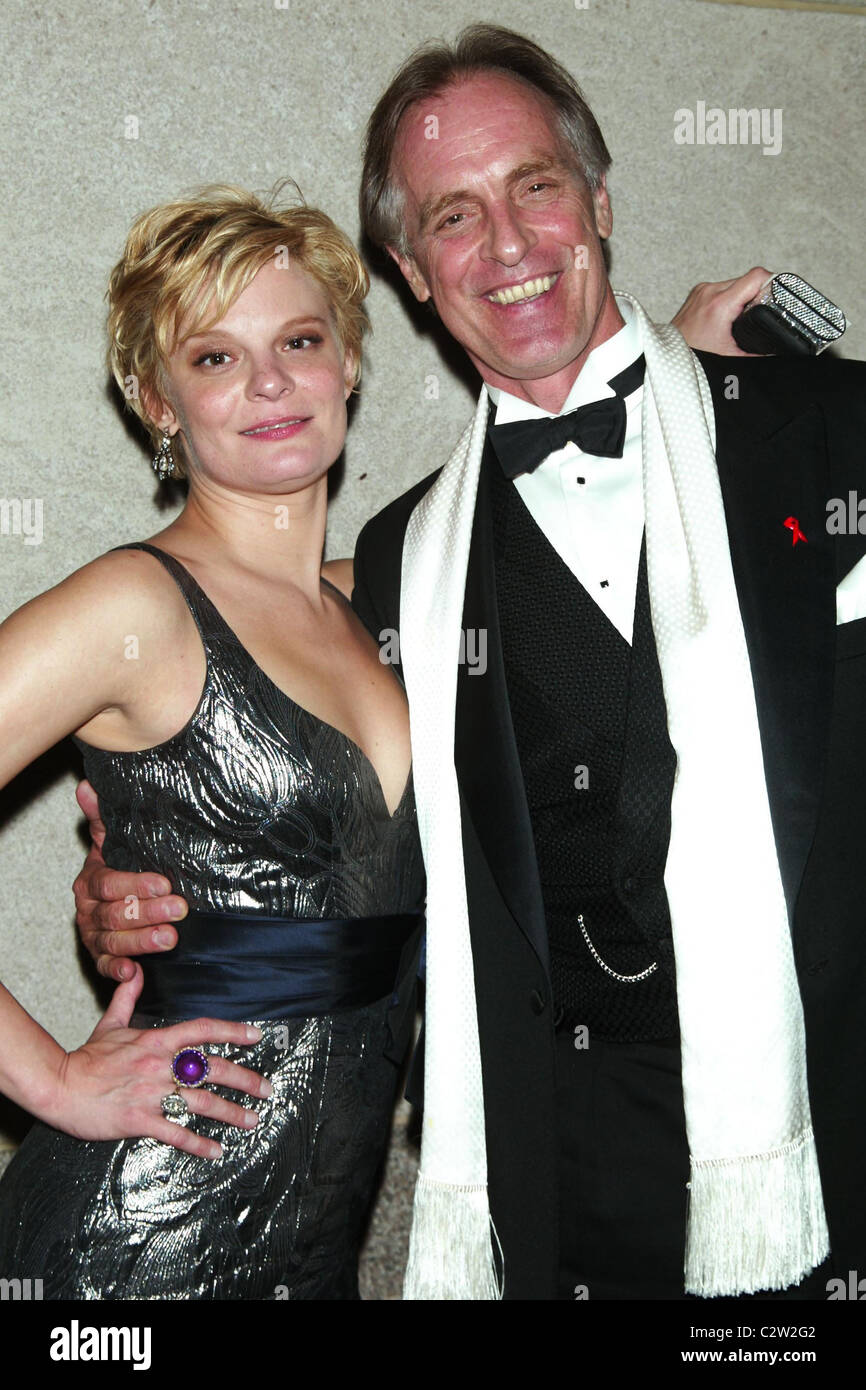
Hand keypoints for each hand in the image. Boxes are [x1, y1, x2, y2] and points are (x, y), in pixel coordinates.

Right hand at [49, 965, 272, 1159]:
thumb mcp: (110, 1024)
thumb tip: (134, 972)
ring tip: (252, 1120)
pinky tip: (216, 1150)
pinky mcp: (140, 1120)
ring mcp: (151, 1094)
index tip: (255, 1036)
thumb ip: (127, 997)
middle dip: (245, 1079)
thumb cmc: (86, 1059)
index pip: (203, 1030)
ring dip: (232, 1113)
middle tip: (266, 1088)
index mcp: (156, 1041)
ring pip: (202, 1102)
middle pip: (213, 1069)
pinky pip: (176, 1133)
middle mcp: (160, 1066)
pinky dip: (199, 1144)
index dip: (232, 1031)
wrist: (59, 1086)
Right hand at [74, 780, 188, 982]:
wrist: (117, 898)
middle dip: (148, 912)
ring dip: (141, 942)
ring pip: (114, 942)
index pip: (110, 884)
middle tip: (179, 909)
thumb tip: (87, 785)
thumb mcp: (115, 841)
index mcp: (91, 880)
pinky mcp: (101, 958)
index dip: (136, 884)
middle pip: (115, 914)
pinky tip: (134, 973)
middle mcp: (89, 910)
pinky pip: (105, 967)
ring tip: (170, 939)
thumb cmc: (121, 866)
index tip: (164, 883)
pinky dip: (118, 970)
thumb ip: (103, 817)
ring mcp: (94, 936)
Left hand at [671, 267, 772, 355]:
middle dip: (757, 297)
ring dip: (742, 298)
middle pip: (747, 281)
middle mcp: (709, 292)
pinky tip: (728, 317)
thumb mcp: (733, 359)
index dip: (772, 284)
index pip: (757, 276)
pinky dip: (729, 300)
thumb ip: (760, 354)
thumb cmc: (692, 360)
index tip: (777, 297)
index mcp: (720, 304)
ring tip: (741, 319)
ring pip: (734, 284)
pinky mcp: (696, 295)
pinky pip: (721, 289)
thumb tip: (779, 353)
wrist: (665, 363)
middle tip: (759, 316)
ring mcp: (700, 292)